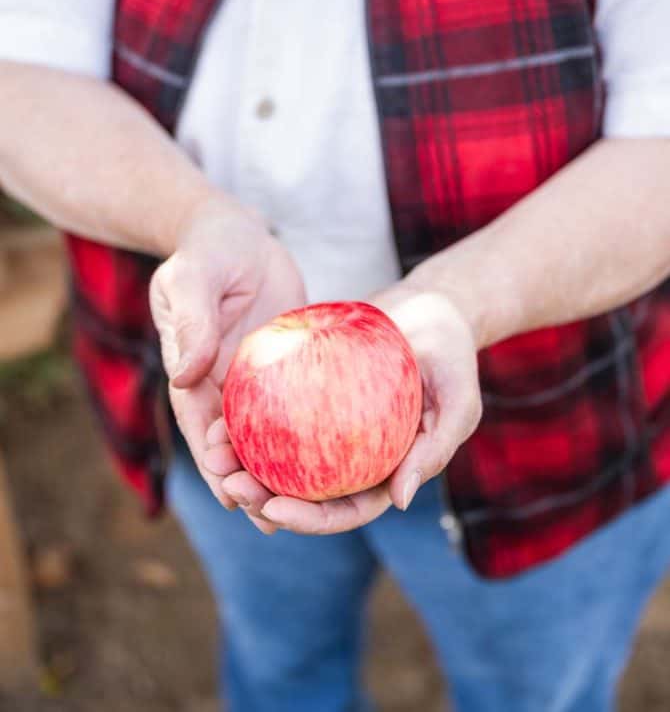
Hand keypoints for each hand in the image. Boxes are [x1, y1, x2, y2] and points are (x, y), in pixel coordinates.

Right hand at [149, 194, 306, 523]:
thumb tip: (184, 377)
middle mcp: (222, 384)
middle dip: (248, 481)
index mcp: (192, 373)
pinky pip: (299, 403)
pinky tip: (339, 456)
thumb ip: (191, 324)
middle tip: (275, 514)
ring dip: (281, 469)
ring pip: (268, 434)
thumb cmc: (206, 250)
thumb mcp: (193, 280)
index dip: (215, 465)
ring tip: (309, 506)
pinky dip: (309, 432)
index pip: (200, 430)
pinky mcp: (286, 364)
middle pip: (234, 444)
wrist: (235, 229)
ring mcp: (255, 378)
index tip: (234, 495)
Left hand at [207, 280, 480, 534]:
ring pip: (280, 452)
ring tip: (213, 449)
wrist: (434, 308)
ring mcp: (327, 424)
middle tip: (229, 482)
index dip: (307, 519)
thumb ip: (434, 449)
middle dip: (261, 496)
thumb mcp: (459, 401)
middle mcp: (350, 455)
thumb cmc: (454, 357)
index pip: (342, 510)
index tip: (272, 508)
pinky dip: (250, 414)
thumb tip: (397, 501)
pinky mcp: (310, 389)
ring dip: (244, 458)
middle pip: (302, 489)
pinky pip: (276, 406)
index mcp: (383, 472)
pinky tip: (224, 407)